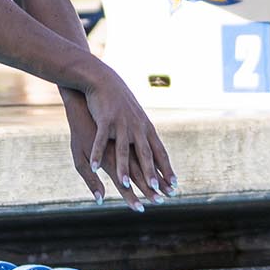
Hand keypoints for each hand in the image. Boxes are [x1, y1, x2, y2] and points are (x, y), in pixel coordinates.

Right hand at [67, 72, 174, 210]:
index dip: (166, 169)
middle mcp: (136, 127)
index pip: (159, 152)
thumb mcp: (135, 116)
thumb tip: (151, 148)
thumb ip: (142, 132)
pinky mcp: (105, 119)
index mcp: (145, 128)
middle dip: (150, 173)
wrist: (103, 79)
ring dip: (123, 168)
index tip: (174, 185)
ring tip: (125, 184)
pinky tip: (95, 166)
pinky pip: (101, 140)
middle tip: (156, 191)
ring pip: (123, 150)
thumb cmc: (119, 101)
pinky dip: (98, 153)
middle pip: (144, 154)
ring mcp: (121, 123)